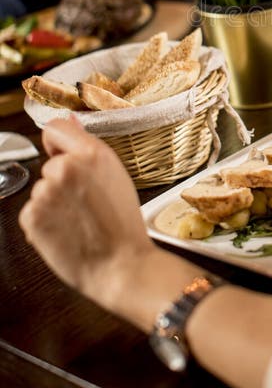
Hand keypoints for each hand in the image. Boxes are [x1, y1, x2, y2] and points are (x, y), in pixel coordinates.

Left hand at [19, 117, 151, 310]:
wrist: (120, 266)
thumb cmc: (124, 225)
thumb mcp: (116, 174)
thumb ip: (87, 147)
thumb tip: (70, 121)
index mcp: (92, 153)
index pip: (55, 128)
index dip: (58, 143)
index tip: (64, 156)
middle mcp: (65, 168)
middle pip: (51, 165)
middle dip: (62, 181)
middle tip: (86, 203)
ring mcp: (45, 193)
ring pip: (42, 190)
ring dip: (54, 203)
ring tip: (79, 220)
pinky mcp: (31, 217)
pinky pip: (33, 212)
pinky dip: (44, 222)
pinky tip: (66, 232)